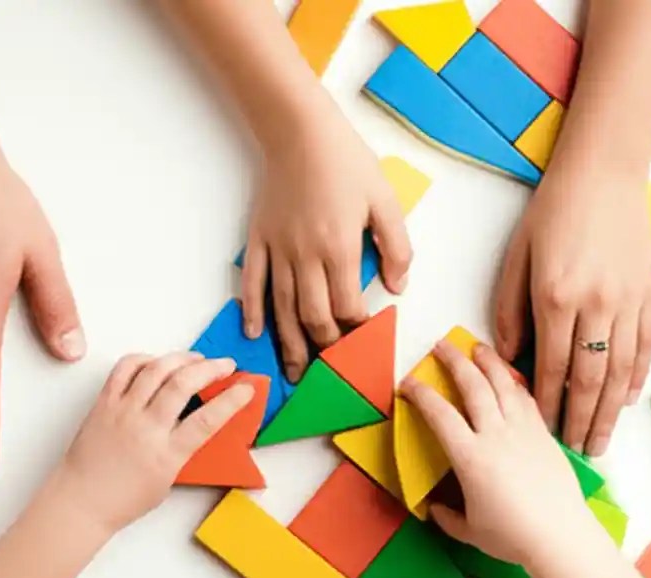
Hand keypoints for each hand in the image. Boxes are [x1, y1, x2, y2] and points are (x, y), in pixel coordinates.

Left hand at [51, 352, 252, 533]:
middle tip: (225, 365)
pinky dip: (146, 359)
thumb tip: (201, 419)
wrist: (80, 501)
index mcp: (166, 455)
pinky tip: (158, 363)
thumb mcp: (169, 480)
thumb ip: (184, 448)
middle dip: (211, 368)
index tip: (246, 387)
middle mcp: (145, 428)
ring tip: (197, 359)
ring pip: (156, 369)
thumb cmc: (124, 498)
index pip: (207, 420)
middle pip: (182, 384)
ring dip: (182, 357)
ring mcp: (122, 412)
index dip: (231, 400)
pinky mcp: (104, 403)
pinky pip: (126, 369)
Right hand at [240, 112, 411, 381]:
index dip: (357, 330)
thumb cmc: (346, 162)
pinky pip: (253, 283)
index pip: (347, 306)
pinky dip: (253, 310)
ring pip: (282, 308)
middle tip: (331, 368)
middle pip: (312, 316)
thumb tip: (398, 288)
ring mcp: (279, 249)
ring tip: (294, 373)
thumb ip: (397, 247)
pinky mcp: (259, 239)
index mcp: (340, 247)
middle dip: (324, 347)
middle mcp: (306, 255)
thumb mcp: (385, 200)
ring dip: (289, 344)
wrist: (299, 131)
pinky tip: (256, 333)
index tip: (364, 341)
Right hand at [401, 341, 601, 567]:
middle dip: (453, 361)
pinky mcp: (543, 435)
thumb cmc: (513, 537)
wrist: (561, 537)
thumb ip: (448, 517)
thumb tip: (435, 509)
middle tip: (441, 346)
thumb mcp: (470, 531)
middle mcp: (496, 435)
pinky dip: (514, 383)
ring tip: (476, 348)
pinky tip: (508, 377)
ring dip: (487, 361)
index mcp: (470, 457)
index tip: (408, 384)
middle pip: (472, 385)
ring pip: (503, 384)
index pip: (439, 414)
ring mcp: (523, 431)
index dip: (420, 394)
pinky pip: (526, 399)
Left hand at [493, 164, 650, 457]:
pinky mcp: (649, 294)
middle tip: (576, 453)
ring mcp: (627, 301)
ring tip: (602, 441)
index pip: (551, 367)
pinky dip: (637, 378)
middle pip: (589, 380)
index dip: (547, 405)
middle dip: (581, 422)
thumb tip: (506, 359)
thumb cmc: (552, 214)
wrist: (603, 175)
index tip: (541, 431)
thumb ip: (510, 312)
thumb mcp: (517, 259)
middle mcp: (595, 305)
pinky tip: (628, 400)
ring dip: (611, 412)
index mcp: (555, 297)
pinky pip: (646, 347)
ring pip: (620, 371)